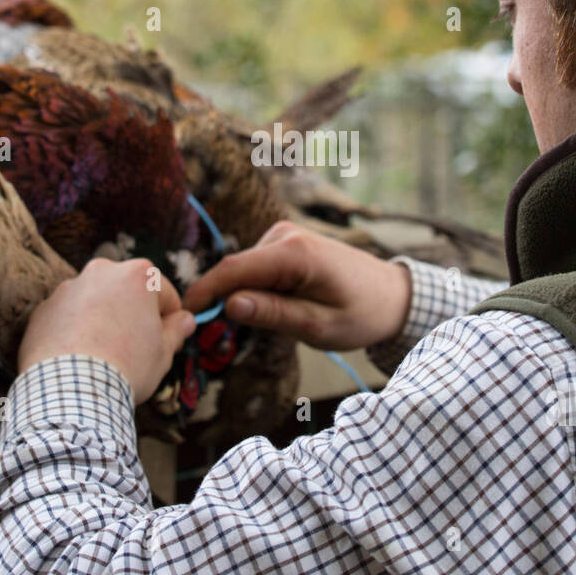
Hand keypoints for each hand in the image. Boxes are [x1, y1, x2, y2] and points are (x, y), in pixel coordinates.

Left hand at [17, 258, 195, 403]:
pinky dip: (74, 331)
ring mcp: (68, 289)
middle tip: (136, 348)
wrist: (72, 390)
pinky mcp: (43, 310)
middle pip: (127, 292)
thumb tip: (186, 320)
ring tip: (104, 355)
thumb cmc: (126, 367)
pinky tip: (79, 359)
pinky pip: (66, 318)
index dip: (170, 319)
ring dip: (102, 320)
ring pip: (94, 302)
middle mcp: (101, 271)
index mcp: (137, 274)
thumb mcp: (163, 352)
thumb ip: (176, 330)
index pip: (165, 293)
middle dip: (133, 314)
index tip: (167, 341)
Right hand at [183, 221, 411, 350]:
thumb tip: (229, 304)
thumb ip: (273, 314)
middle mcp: (284, 235)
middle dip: (224, 300)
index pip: (233, 269)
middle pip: (236, 270)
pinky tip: (283, 306)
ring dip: (245, 297)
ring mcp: (284, 235)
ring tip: (279, 323)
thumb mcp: (318, 325)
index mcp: (294, 253)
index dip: (204, 291)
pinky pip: (256, 269)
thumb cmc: (362, 314)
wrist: (392, 295)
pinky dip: (256, 290)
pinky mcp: (284, 243)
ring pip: (244, 272)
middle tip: (226, 339)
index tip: (182, 314)